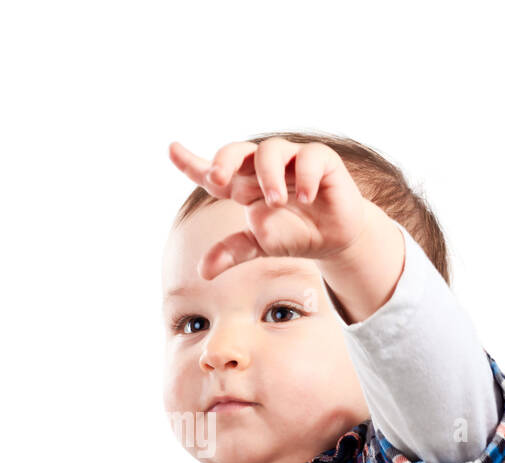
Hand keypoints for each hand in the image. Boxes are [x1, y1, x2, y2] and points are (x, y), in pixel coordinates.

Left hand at [169, 137, 387, 279]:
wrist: (333, 239)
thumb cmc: (292, 234)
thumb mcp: (258, 246)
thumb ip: (232, 252)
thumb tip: (203, 271)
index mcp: (243, 185)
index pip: (212, 172)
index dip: (189, 160)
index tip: (171, 149)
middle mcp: (263, 168)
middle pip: (237, 151)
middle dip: (223, 160)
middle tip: (218, 178)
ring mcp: (292, 161)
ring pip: (270, 150)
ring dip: (268, 176)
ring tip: (274, 201)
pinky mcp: (322, 161)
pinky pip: (310, 157)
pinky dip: (305, 176)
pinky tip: (306, 198)